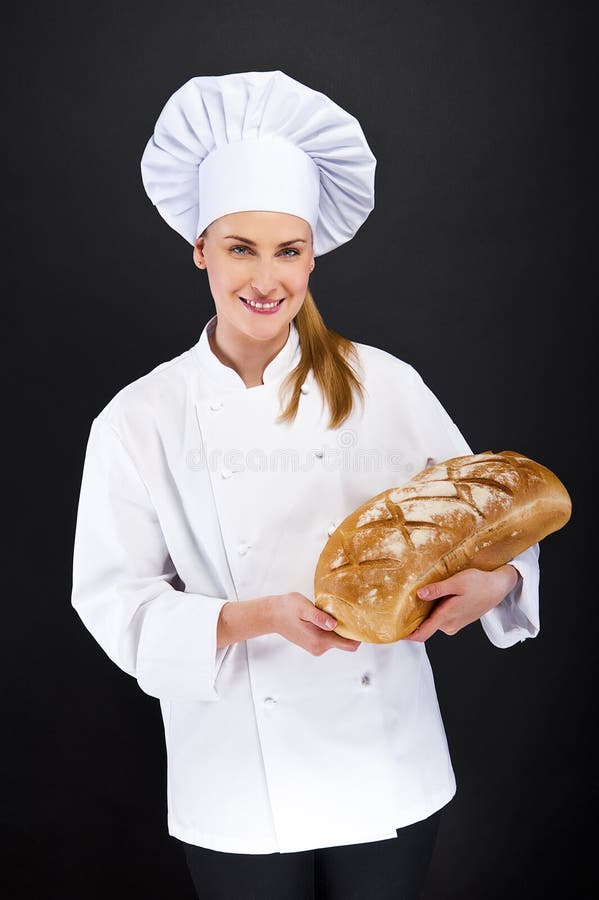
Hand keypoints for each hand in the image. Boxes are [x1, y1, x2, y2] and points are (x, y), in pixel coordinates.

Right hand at [271, 592, 361, 654]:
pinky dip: (330, 628)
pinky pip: (330, 638)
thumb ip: (319, 617)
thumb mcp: (304, 607)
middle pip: (345, 641)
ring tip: (330, 612)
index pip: (349, 645)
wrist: (272, 615)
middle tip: (346, 611)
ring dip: (338, 627)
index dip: (359, 635)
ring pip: (337, 639)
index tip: (362, 621)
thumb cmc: (287, 608)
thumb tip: (334, 624)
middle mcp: (320, 648)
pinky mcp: (314, 644)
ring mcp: (317, 647)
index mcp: (320, 640)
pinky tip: (323, 617)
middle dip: (348, 628)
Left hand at [405, 565, 519, 642]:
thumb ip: (437, 590)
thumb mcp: (456, 582)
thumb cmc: (479, 583)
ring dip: (426, 612)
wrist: (498, 587)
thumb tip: (419, 595)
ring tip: (420, 596)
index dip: (407, 635)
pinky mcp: (458, 620)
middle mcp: (449, 625)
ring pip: (433, 622)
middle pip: (425, 627)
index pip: (422, 634)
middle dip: (414, 618)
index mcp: (447, 617)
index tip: (393, 630)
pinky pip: (441, 619)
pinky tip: (435, 597)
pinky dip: (435, 611)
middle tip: (402, 603)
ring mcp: (454, 624)